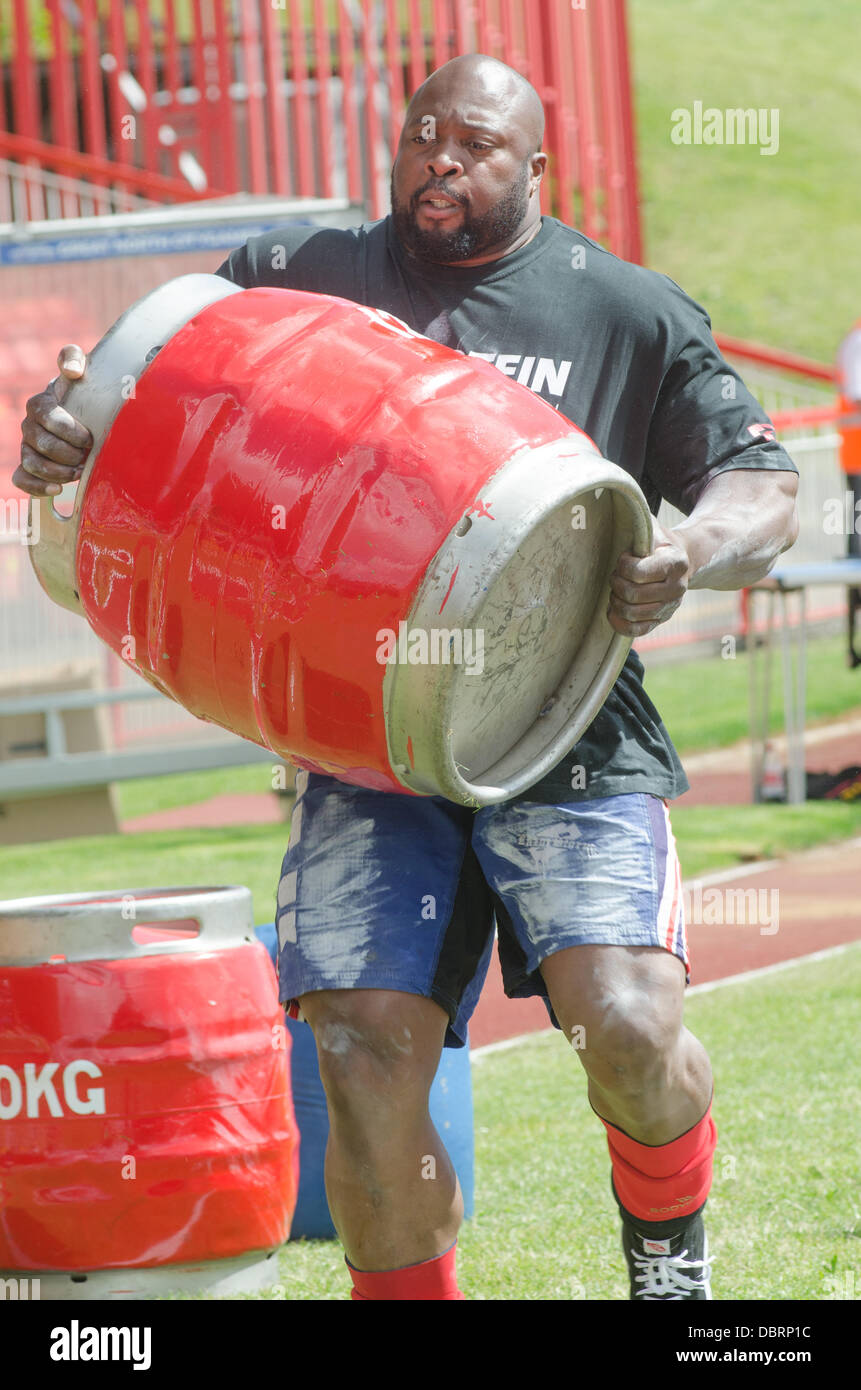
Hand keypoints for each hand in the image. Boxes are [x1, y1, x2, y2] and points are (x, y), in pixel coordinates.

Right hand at [12, 345, 92, 497]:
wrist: (86, 418)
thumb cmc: (85, 397)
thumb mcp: (84, 374)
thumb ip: (74, 359)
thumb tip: (72, 371)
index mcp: (41, 404)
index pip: (46, 416)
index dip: (67, 429)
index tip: (89, 436)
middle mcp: (30, 425)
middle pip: (41, 443)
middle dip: (68, 453)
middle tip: (88, 455)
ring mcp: (27, 446)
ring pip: (32, 463)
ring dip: (58, 471)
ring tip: (79, 471)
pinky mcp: (28, 466)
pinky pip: (21, 479)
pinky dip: (37, 487)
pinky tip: (57, 490)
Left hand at [607, 520, 690, 636]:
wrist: (682, 559)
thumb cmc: (658, 540)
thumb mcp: (651, 525)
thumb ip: (636, 516)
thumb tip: (613, 498)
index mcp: (675, 562)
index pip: (637, 572)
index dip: (622, 565)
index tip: (623, 558)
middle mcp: (676, 588)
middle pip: (631, 595)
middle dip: (616, 583)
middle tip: (616, 574)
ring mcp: (670, 607)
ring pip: (631, 614)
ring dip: (616, 601)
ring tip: (617, 589)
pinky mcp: (661, 620)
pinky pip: (636, 631)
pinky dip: (619, 622)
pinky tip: (613, 609)